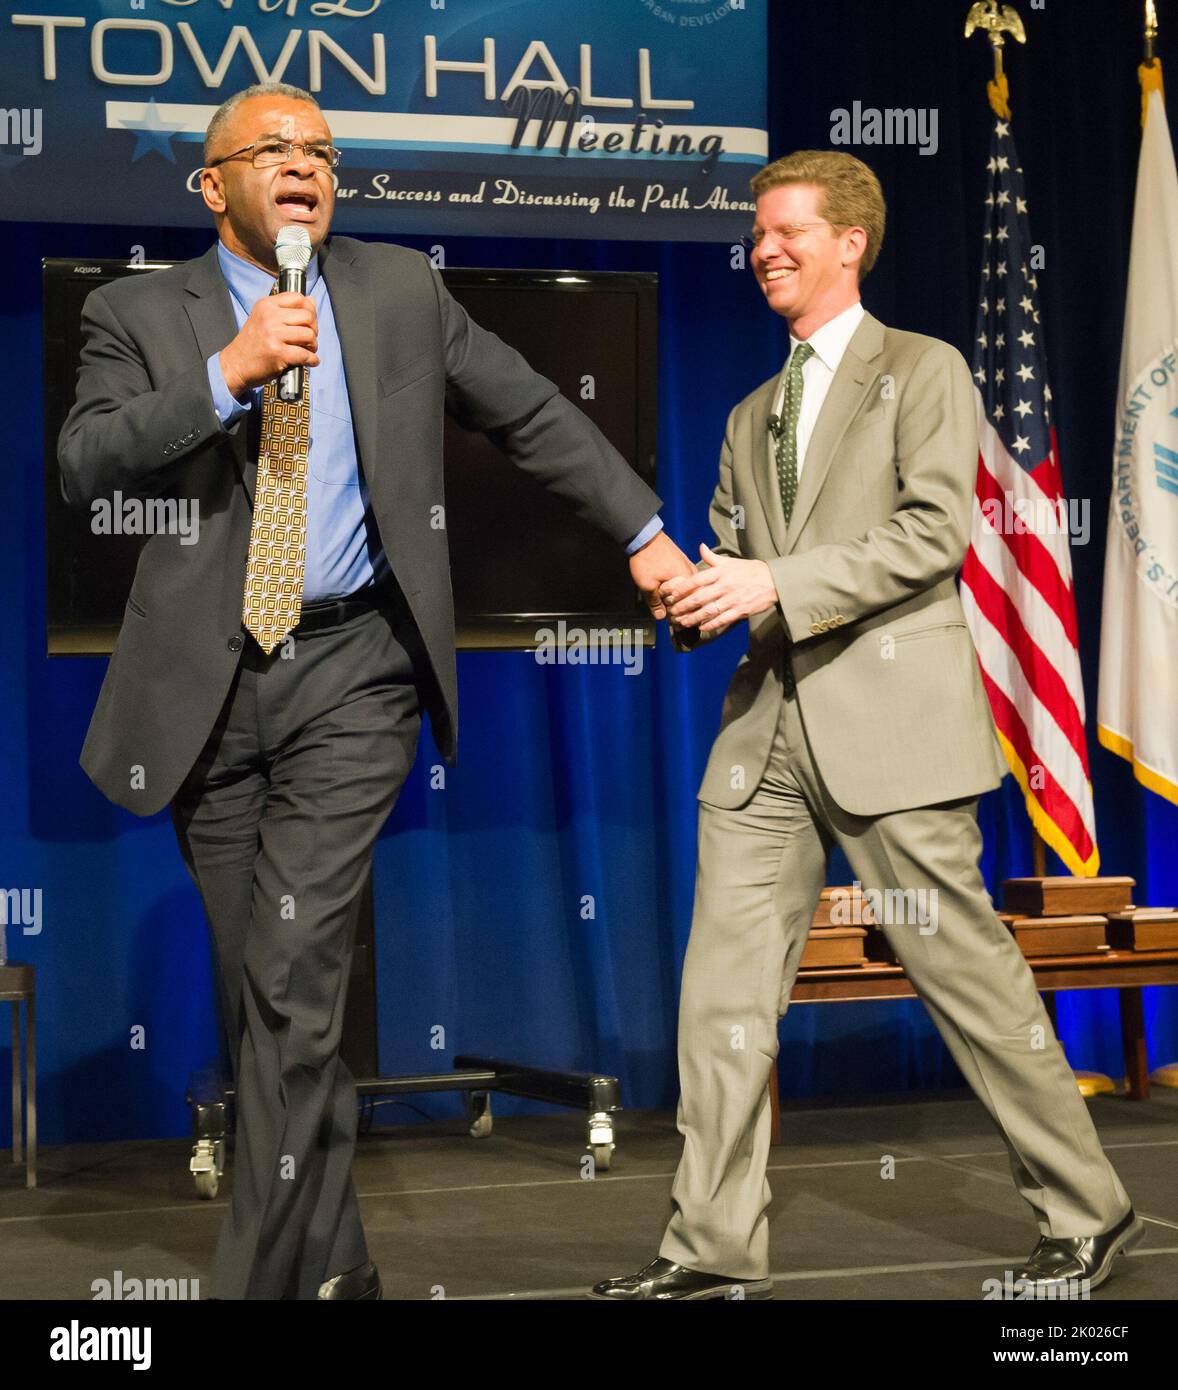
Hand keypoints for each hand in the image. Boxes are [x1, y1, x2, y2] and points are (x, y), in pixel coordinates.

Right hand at [219, 291, 319, 397]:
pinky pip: (305, 354)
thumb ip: (286, 310)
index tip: (308, 322)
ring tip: (307, 350)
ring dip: (313, 345)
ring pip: (309, 334)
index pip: (298, 298)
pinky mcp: (278, 353)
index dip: (310, 310)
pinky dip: (312, 360)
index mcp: (266, 305)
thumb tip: (311, 301)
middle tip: (308, 339)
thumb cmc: (252, 344)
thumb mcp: (264, 318)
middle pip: (308, 316)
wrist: (235, 365)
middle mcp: (269, 316)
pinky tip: (309, 362)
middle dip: (314, 329)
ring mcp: (273, 334)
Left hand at [629, 531, 695, 619]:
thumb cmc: (646, 559)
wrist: (644, 536)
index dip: (681, 617)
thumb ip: (655, 603)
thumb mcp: (647, 585)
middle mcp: (692, 574)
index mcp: (687, 580)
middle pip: (692, 598)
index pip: (691, 605)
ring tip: (671, 608)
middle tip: (673, 619)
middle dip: (682, 610)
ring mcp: (689, 567)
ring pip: (690, 590)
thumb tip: (662, 617)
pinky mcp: (683, 563)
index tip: (675, 624)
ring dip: (681, 600)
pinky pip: (686, 581)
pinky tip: (672, 595)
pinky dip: (680, 590)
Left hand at [661, 543, 777, 632]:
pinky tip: (701, 627)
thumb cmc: (750, 571)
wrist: (774, 581)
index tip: (672, 594)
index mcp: (722, 572)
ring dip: (693, 618)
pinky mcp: (741, 610)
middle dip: (684, 606)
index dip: (683, 588)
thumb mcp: (731, 562)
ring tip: (682, 622)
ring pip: (709, 611)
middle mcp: (726, 586)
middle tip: (673, 611)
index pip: (698, 580)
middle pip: (700, 597)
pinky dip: (710, 624)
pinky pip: (722, 619)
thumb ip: (713, 557)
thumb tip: (700, 546)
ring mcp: (733, 599)